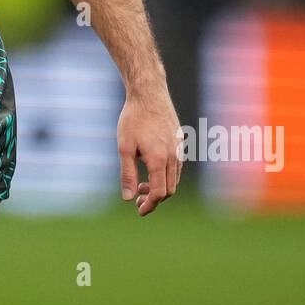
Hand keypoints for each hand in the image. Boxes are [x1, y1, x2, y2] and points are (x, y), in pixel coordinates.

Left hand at [116, 83, 181, 216]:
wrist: (149, 93)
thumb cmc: (133, 118)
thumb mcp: (124, 147)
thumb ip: (127, 174)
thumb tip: (129, 198)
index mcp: (159, 160)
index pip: (159, 193)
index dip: (149, 205)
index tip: (138, 211)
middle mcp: (173, 157)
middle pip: (169, 190)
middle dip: (154, 199)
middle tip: (137, 200)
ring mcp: (179, 149)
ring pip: (174, 179)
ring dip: (160, 187)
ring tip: (142, 185)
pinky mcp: (179, 142)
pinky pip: (176, 167)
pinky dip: (166, 175)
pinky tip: (151, 170)